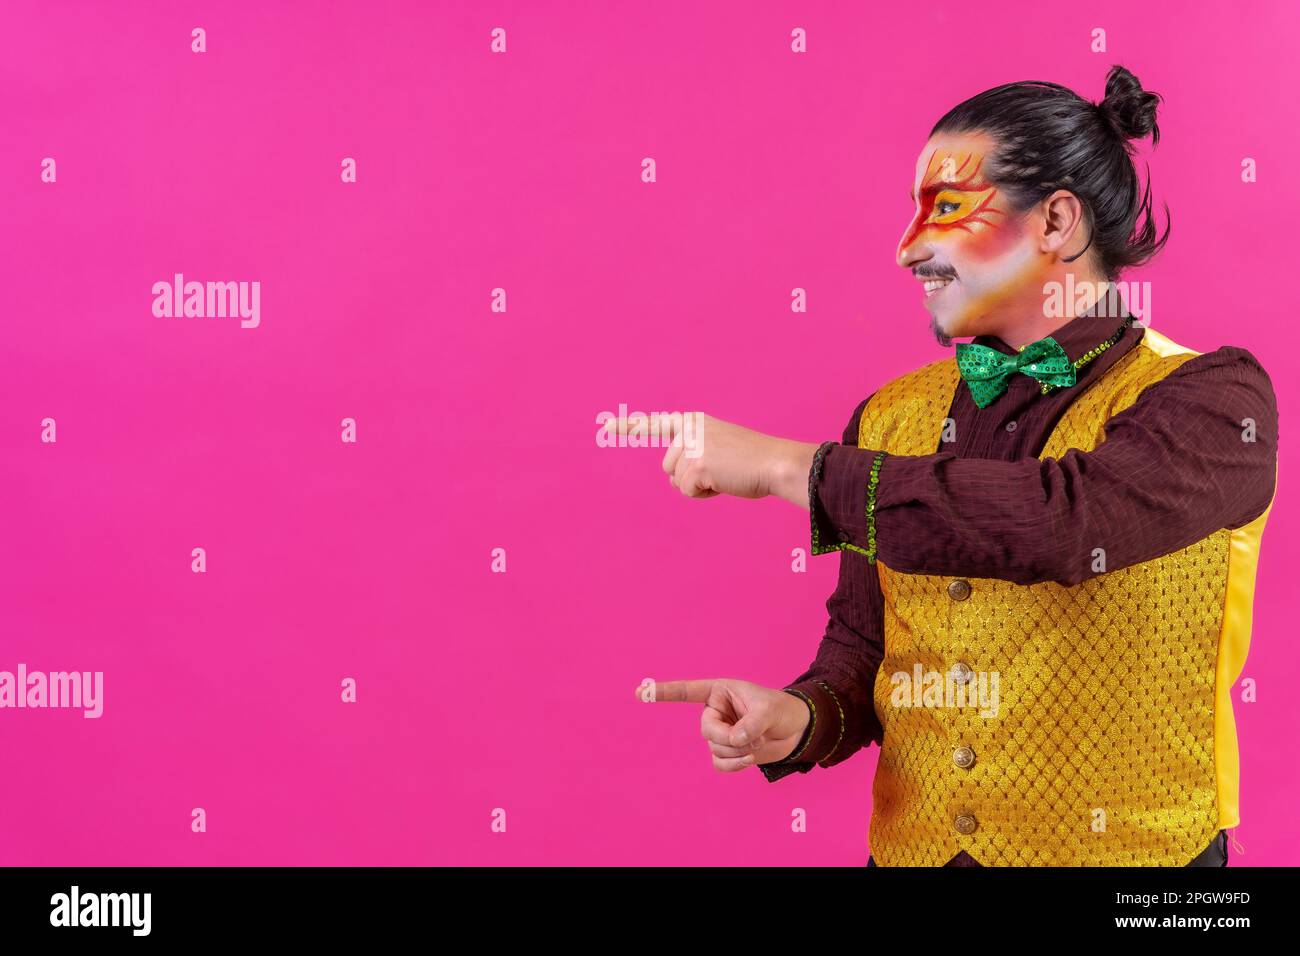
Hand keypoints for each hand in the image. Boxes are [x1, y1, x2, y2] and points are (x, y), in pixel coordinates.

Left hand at [602, 412, 818, 506]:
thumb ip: (695, 455)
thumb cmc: (753, 461)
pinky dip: (705, 494)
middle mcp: (688, 429)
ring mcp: (691, 446)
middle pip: (669, 467)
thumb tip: (675, 479)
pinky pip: (687, 491)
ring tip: (724, 475)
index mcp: (693, 422)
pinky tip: (723, 483)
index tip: (604, 427)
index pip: (655, 424)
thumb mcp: (719, 448)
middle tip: (721, 471)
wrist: (775, 462)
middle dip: (690, 477)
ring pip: (677, 481)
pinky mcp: (695, 465)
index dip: (628, 427)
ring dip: (698, 486)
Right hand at [635, 678, 811, 770]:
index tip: (639, 692)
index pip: (687, 691)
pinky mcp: (726, 751)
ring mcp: (719, 732)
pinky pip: (719, 763)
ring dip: (738, 752)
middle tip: (753, 737)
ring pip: (715, 748)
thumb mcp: (769, 712)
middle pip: (707, 730)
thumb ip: (751, 725)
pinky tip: (749, 760)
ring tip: (758, 743)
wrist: (795, 730)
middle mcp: (715, 711)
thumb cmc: (781, 709)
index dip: (663, 692)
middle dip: (730, 739)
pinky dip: (734, 765)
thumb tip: (735, 740)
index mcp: (719, 691)